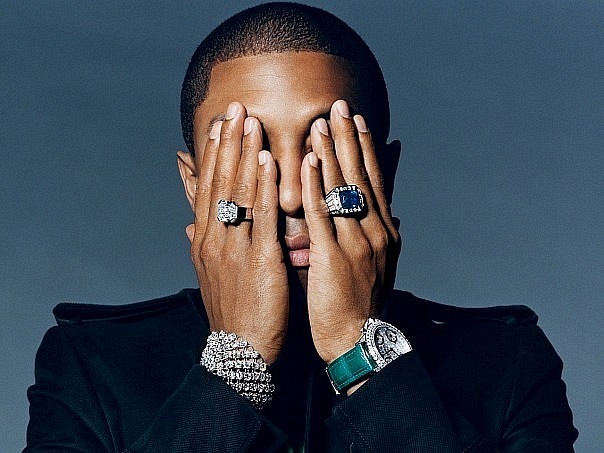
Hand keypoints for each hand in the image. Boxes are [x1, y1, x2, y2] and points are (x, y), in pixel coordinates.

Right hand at [178, 102, 288, 364]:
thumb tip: (189, 223)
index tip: (218, 125)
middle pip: (220, 182)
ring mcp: (235, 247)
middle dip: (227, 143)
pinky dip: (265, 186)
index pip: (207, 188)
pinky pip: (262, 216)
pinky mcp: (259, 260)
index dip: (213, 154)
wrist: (241, 350)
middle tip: (233, 108)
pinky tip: (269, 161)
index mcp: (205, 240)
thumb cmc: (233, 311)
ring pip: (238, 193)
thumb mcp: (210, 273)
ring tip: (249, 120)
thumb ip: (201, 242)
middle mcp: (215, 238)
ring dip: (244, 154)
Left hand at [301, 100, 400, 363]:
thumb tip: (392, 211)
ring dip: (332, 152)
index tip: (357, 120)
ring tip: (322, 121)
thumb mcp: (379, 264)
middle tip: (340, 105)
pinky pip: (323, 214)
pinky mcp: (334, 256)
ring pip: (344, 188)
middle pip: (362, 175)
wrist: (359, 340)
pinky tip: (311, 161)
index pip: (376, 179)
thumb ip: (380, 233)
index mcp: (385, 230)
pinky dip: (317, 185)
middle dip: (350, 138)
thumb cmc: (361, 303)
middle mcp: (377, 230)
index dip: (366, 147)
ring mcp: (357, 242)